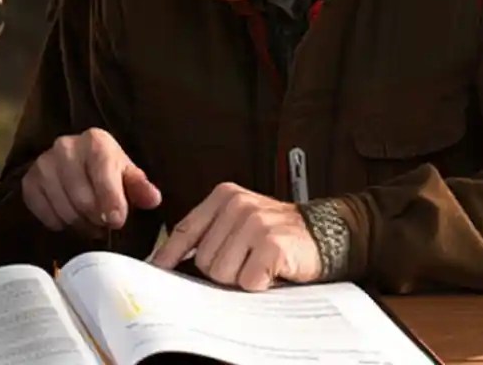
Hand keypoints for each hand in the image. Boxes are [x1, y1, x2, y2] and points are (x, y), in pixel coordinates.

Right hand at [23, 127, 161, 236]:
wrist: (77, 165)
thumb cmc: (108, 171)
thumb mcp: (128, 175)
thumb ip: (141, 187)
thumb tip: (153, 198)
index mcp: (95, 141)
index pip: (103, 174)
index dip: (112, 202)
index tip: (117, 221)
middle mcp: (65, 146)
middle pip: (82, 198)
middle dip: (97, 218)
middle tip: (105, 224)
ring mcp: (43, 163)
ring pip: (64, 210)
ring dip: (80, 224)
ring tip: (90, 222)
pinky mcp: (29, 181)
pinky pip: (45, 215)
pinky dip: (60, 223)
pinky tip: (70, 217)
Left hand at [150, 183, 320, 290]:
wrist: (326, 232)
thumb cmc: (278, 232)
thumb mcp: (240, 220)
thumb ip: (211, 233)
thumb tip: (171, 260)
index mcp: (224, 196)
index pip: (186, 229)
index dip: (168, 254)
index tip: (156, 270)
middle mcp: (238, 205)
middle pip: (203, 260)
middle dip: (222, 269)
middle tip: (246, 262)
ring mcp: (255, 223)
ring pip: (222, 273)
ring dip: (241, 278)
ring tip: (258, 264)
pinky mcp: (271, 245)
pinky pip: (247, 281)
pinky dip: (259, 284)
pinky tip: (271, 271)